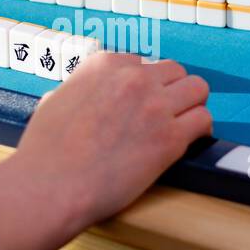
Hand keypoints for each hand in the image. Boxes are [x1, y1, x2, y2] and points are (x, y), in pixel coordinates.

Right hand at [9, 53, 211, 233]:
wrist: (50, 186)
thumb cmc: (45, 152)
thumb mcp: (54, 100)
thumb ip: (79, 90)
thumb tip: (85, 96)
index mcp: (104, 64)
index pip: (143, 63)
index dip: (144, 86)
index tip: (141, 104)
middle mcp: (133, 77)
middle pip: (175, 72)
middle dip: (172, 92)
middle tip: (165, 115)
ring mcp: (154, 105)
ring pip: (198, 89)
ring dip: (191, 106)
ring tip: (182, 125)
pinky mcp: (169, 137)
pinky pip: (203, 121)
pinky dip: (200, 131)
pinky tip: (188, 142)